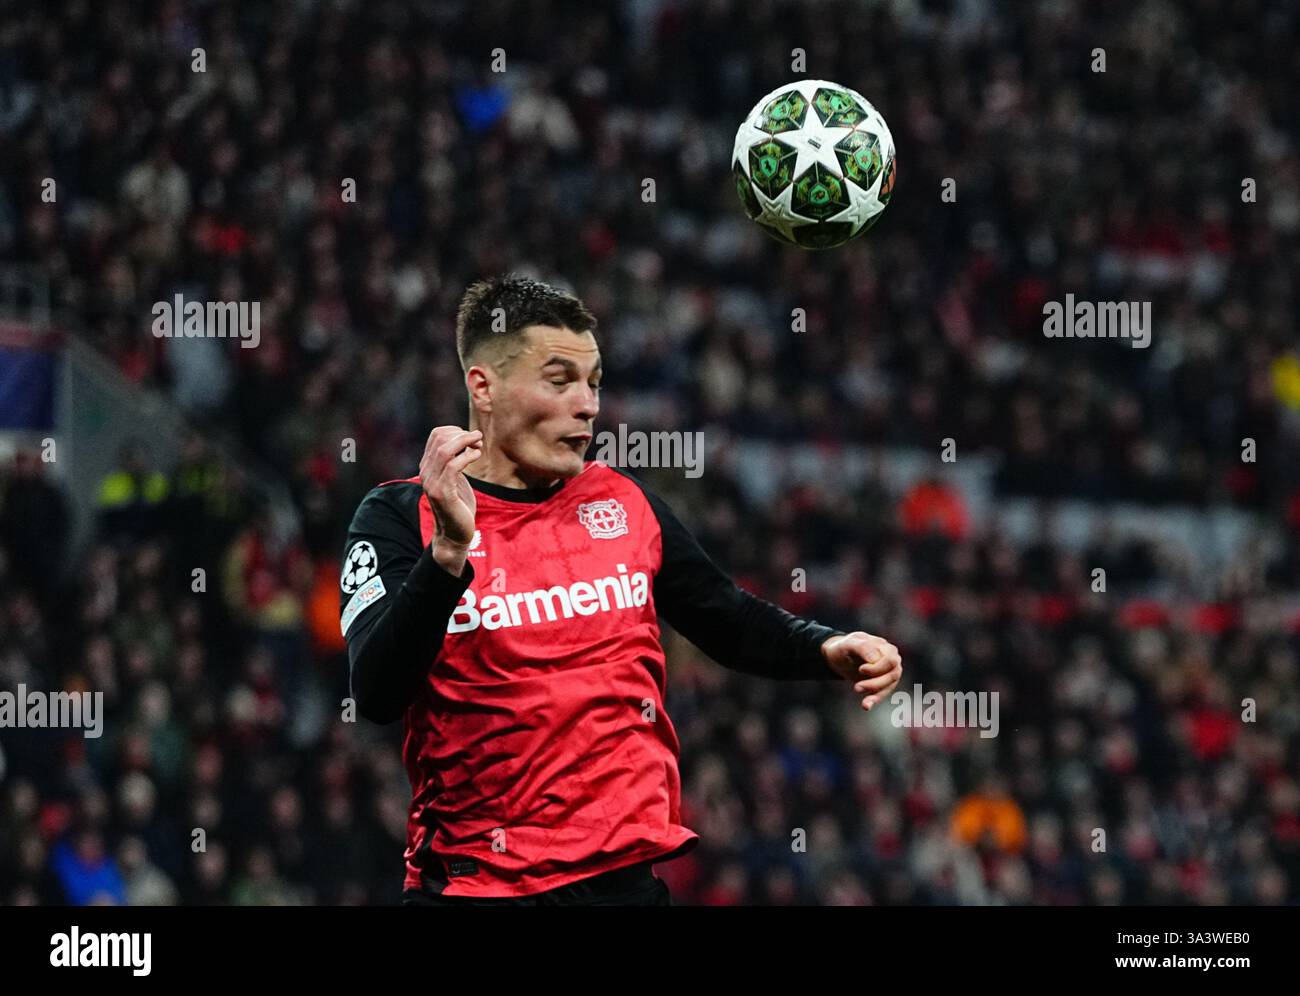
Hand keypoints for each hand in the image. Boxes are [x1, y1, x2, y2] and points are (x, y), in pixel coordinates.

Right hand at [419, 426, 481, 572]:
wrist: (455, 534)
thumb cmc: (459, 505)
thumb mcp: (456, 479)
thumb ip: (455, 461)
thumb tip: (465, 440)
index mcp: (428, 466)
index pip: (436, 435)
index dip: (456, 430)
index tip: (472, 438)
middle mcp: (426, 472)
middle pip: (440, 439)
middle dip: (463, 434)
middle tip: (478, 440)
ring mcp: (432, 483)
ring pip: (444, 450)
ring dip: (466, 442)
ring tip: (479, 444)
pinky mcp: (443, 493)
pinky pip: (453, 466)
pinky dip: (467, 457)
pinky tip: (477, 456)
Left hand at [821, 632, 902, 710]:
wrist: (836, 658)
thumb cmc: (843, 648)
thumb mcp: (848, 643)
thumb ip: (863, 647)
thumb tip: (876, 658)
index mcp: (884, 647)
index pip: (891, 660)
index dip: (877, 668)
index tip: (860, 669)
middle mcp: (890, 659)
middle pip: (894, 674)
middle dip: (876, 683)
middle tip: (857, 687)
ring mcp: (888, 672)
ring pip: (890, 685)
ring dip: (875, 693)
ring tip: (857, 692)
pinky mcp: (882, 684)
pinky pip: (882, 693)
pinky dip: (874, 700)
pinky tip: (865, 706)